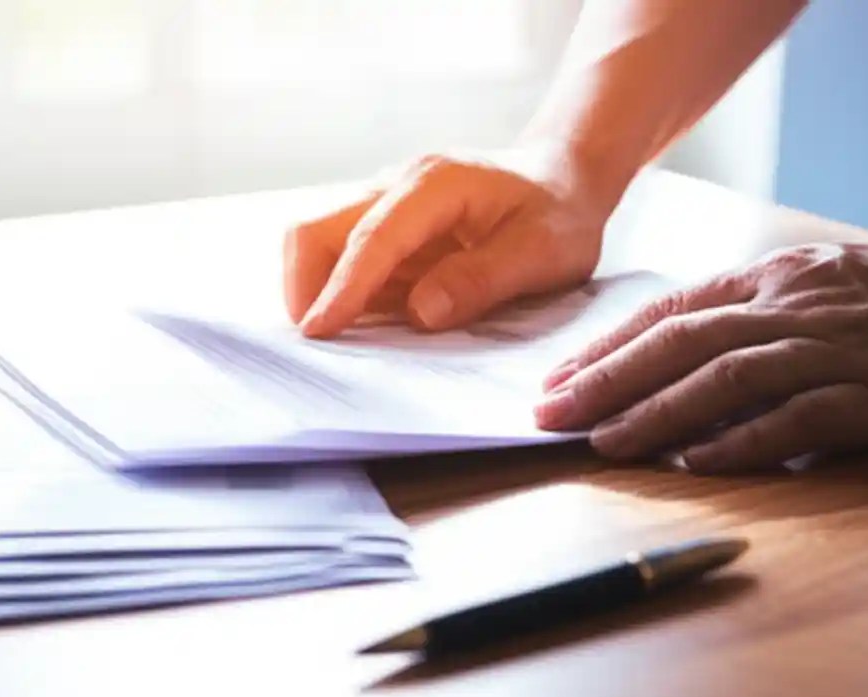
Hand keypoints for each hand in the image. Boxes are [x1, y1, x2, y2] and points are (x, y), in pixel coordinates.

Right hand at [284, 152, 607, 337]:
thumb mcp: (543, 251)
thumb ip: (482, 278)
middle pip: (317, 230)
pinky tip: (365, 330)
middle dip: (307, 288)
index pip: (371, 237)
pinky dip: (340, 297)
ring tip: (344, 343)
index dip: (343, 286)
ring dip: (319, 295)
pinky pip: (341, 263)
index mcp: (434, 184)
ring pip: (319, 246)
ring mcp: (382, 208)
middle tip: (323, 345)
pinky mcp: (383, 233)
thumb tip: (422, 312)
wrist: (561, 180)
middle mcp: (394, 187)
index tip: (320, 330)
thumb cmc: (557, 214)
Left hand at [535, 243, 867, 472]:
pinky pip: (795, 421)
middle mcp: (796, 306)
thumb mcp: (827, 282)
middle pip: (680, 342)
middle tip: (548, 413)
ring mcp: (835, 350)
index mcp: (778, 276)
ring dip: (653, 413)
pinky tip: (693, 464)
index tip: (558, 376)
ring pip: (723, 379)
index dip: (607, 345)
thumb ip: (756, 310)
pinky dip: (739, 444)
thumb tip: (681, 354)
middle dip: (605, 379)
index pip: (671, 309)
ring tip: (601, 442)